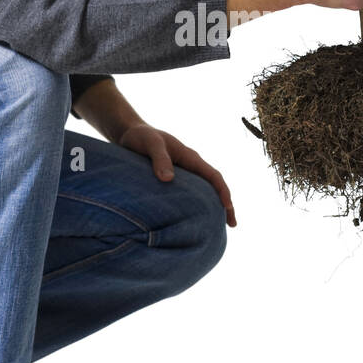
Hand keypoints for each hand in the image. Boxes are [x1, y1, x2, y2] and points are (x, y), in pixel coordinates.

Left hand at [116, 123, 236, 227]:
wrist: (130, 133)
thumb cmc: (141, 136)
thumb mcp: (150, 144)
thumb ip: (159, 159)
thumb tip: (168, 179)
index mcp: (190, 157)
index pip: (213, 175)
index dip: (223, 191)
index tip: (228, 207)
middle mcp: (190, 167)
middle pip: (213, 187)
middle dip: (225, 204)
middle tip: (232, 225)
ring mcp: (182, 175)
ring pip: (202, 193)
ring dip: (210, 208)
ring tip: (214, 229)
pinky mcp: (172, 181)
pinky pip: (188, 196)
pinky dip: (194, 208)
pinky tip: (190, 222)